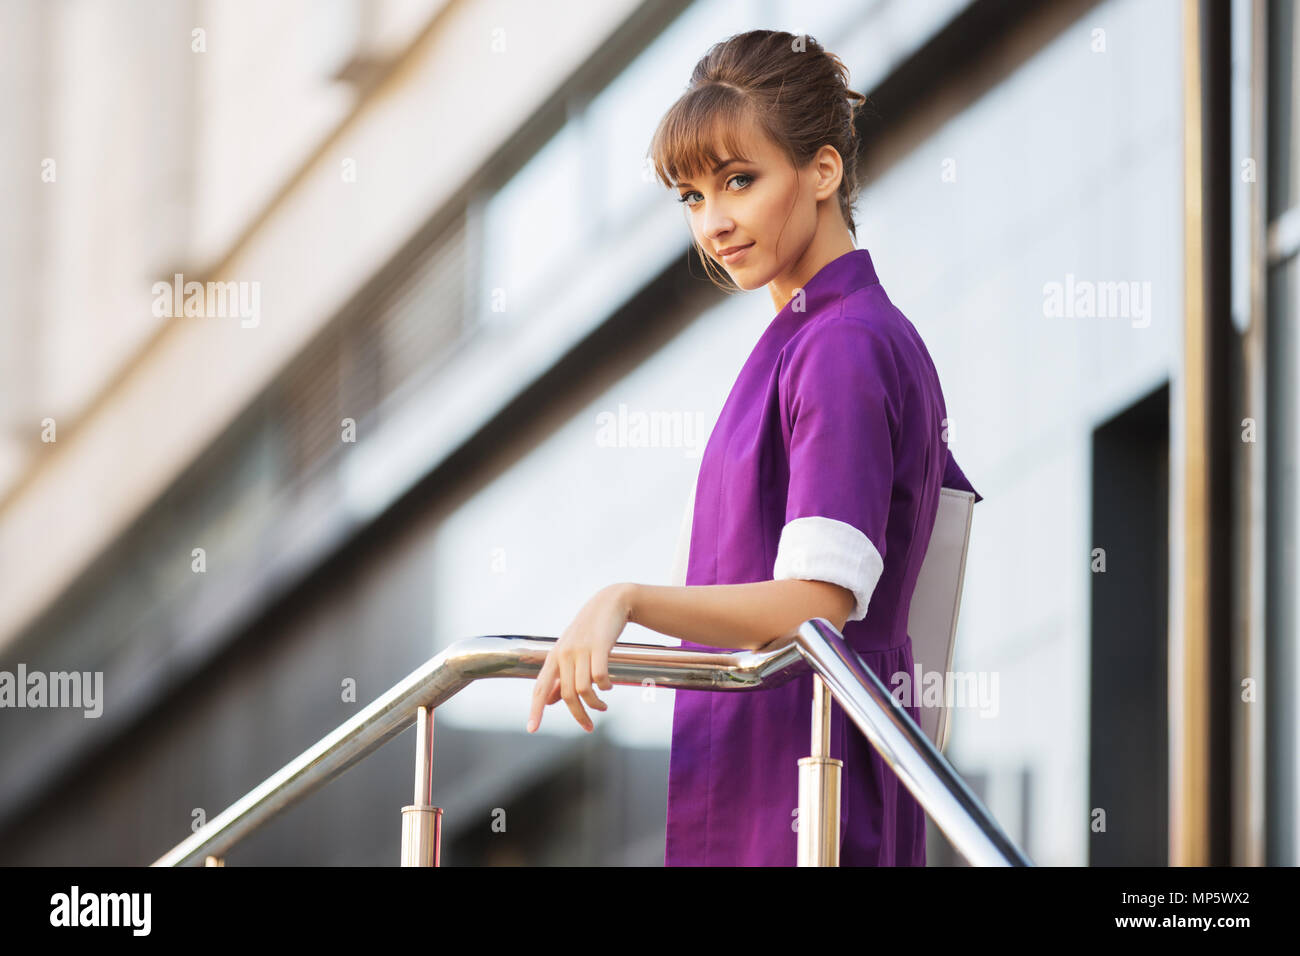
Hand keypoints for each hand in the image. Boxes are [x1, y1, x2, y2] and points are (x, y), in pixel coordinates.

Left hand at [527, 583, 633, 732]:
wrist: (610, 602)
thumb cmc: (590, 630)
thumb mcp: (571, 651)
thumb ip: (560, 676)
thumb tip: (549, 701)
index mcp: (554, 656)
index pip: (540, 688)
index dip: (535, 709)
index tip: (531, 729)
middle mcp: (564, 653)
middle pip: (566, 694)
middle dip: (578, 715)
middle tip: (588, 727)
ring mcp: (581, 649)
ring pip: (583, 688)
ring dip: (594, 703)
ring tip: (603, 706)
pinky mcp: (599, 646)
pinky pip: (599, 676)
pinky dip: (605, 687)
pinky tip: (609, 687)